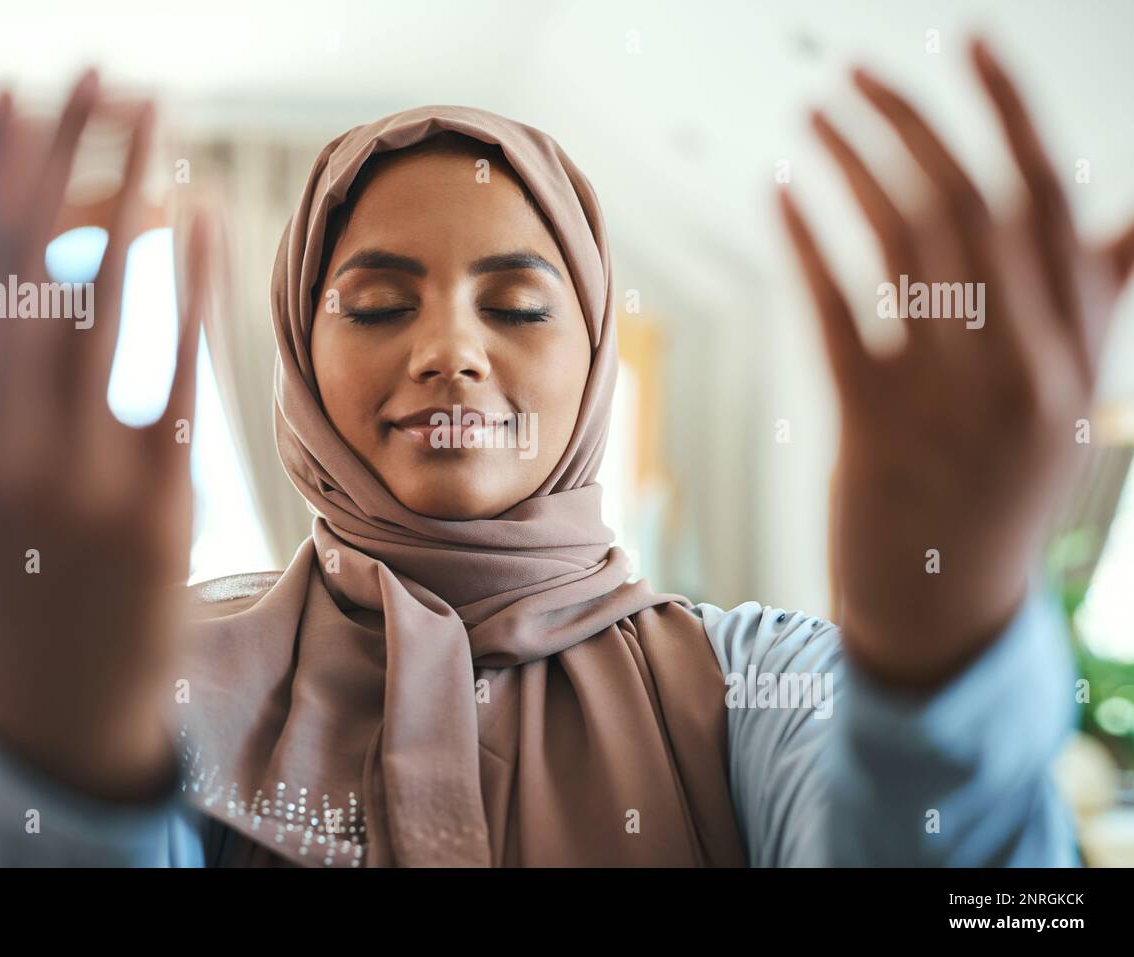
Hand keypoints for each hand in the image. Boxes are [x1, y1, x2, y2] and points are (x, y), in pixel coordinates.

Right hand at [0, 71, 211, 799]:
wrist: (63, 691)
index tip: (14, 93)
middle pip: (25, 266)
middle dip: (63, 152)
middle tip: (98, 69)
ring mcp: (79, 480)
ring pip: (103, 302)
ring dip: (132, 192)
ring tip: (154, 115)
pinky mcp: (160, 502)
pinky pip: (177, 368)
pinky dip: (189, 282)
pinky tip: (204, 215)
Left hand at [780, 38, 1133, 688]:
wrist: (943, 611)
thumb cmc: (999, 488)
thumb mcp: (1067, 396)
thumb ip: (1089, 303)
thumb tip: (1125, 214)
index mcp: (1074, 346)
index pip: (1047, 198)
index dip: (1006, 110)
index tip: (968, 40)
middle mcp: (1024, 363)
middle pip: (969, 204)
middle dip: (910, 122)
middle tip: (853, 74)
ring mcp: (950, 400)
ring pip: (903, 247)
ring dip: (851, 166)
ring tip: (810, 116)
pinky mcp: (875, 430)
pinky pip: (837, 312)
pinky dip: (806, 243)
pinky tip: (778, 194)